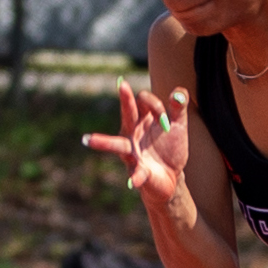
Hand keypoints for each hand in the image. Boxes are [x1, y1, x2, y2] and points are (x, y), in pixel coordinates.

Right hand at [82, 80, 190, 205]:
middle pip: (128, 115)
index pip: (143, 101)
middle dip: (126, 101)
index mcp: (143, 118)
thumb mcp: (179, 125)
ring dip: (103, 143)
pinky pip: (136, 173)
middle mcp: (133, 133)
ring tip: (88, 140)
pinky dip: (135, 177)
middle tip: (122, 85)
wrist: (171, 176)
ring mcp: (133, 152)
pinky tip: (133, 182)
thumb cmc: (171, 146)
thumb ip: (179, 107)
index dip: (155, 105)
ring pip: (117, 145)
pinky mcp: (138, 171)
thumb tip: (177, 93)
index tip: (165, 118)